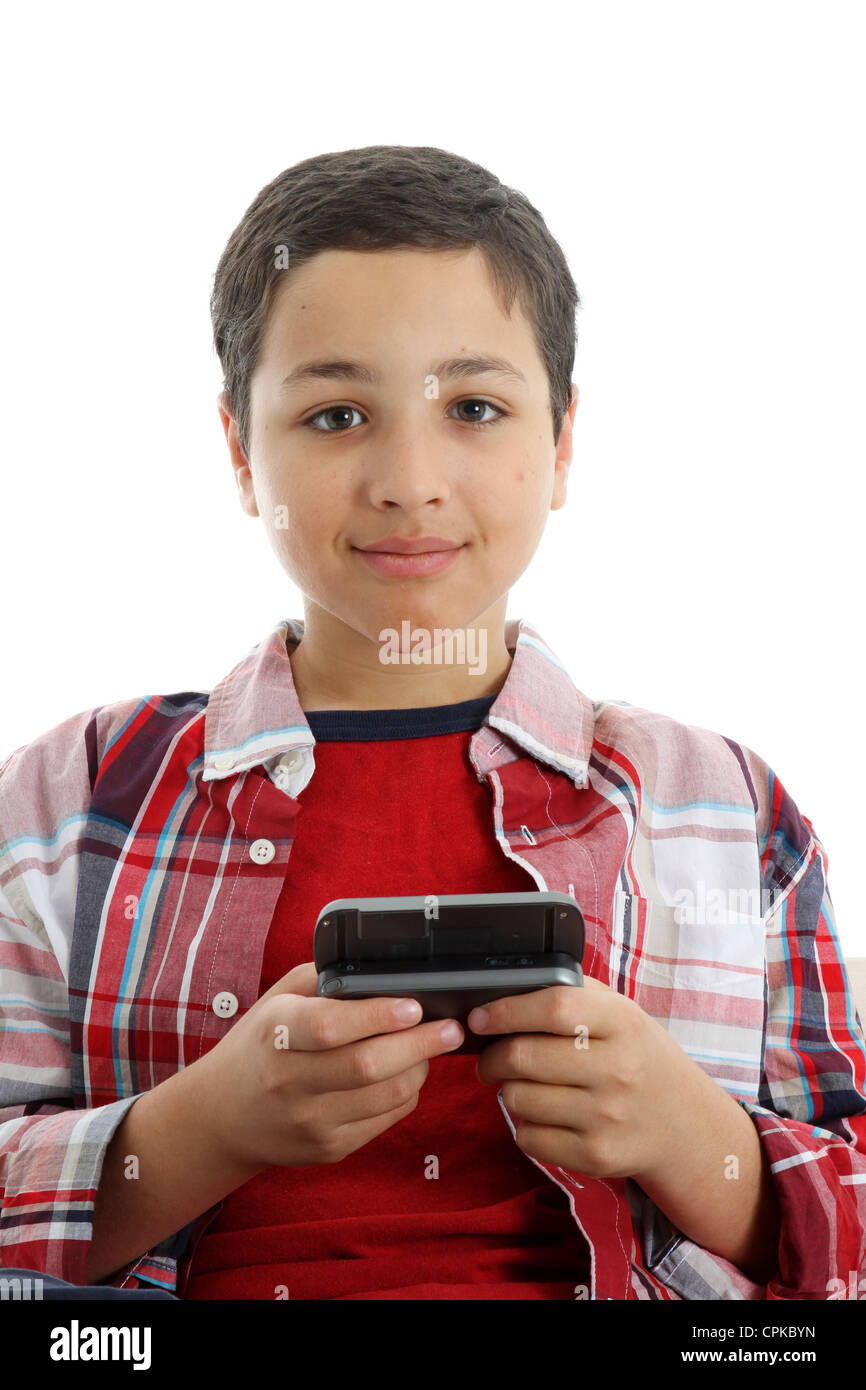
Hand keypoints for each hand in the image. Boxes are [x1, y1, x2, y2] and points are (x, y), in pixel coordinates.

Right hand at [191, 962, 464, 1171]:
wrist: (223, 1117)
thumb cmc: (260, 1044)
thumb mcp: (277, 1000)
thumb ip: (323, 979)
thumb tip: (381, 970)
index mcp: (276, 1034)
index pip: (331, 1026)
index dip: (378, 1016)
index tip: (415, 1006)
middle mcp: (289, 1081)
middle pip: (368, 1066)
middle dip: (420, 1044)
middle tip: (451, 1027)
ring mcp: (310, 1122)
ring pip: (386, 1096)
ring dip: (420, 1068)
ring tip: (431, 1046)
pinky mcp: (329, 1149)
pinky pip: (385, 1119)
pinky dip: (407, 1093)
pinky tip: (407, 1073)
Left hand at [468, 977, 709, 1182]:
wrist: (685, 1126)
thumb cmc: (640, 1059)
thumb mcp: (623, 1014)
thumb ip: (574, 995)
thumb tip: (509, 991)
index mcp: (622, 1023)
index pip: (551, 1008)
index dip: (505, 1011)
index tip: (480, 1018)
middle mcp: (617, 1069)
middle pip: (523, 1056)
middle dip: (492, 1057)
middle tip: (491, 1058)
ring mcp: (606, 1116)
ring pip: (518, 1098)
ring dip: (509, 1090)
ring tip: (525, 1084)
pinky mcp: (596, 1156)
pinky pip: (528, 1136)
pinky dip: (525, 1125)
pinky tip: (546, 1115)